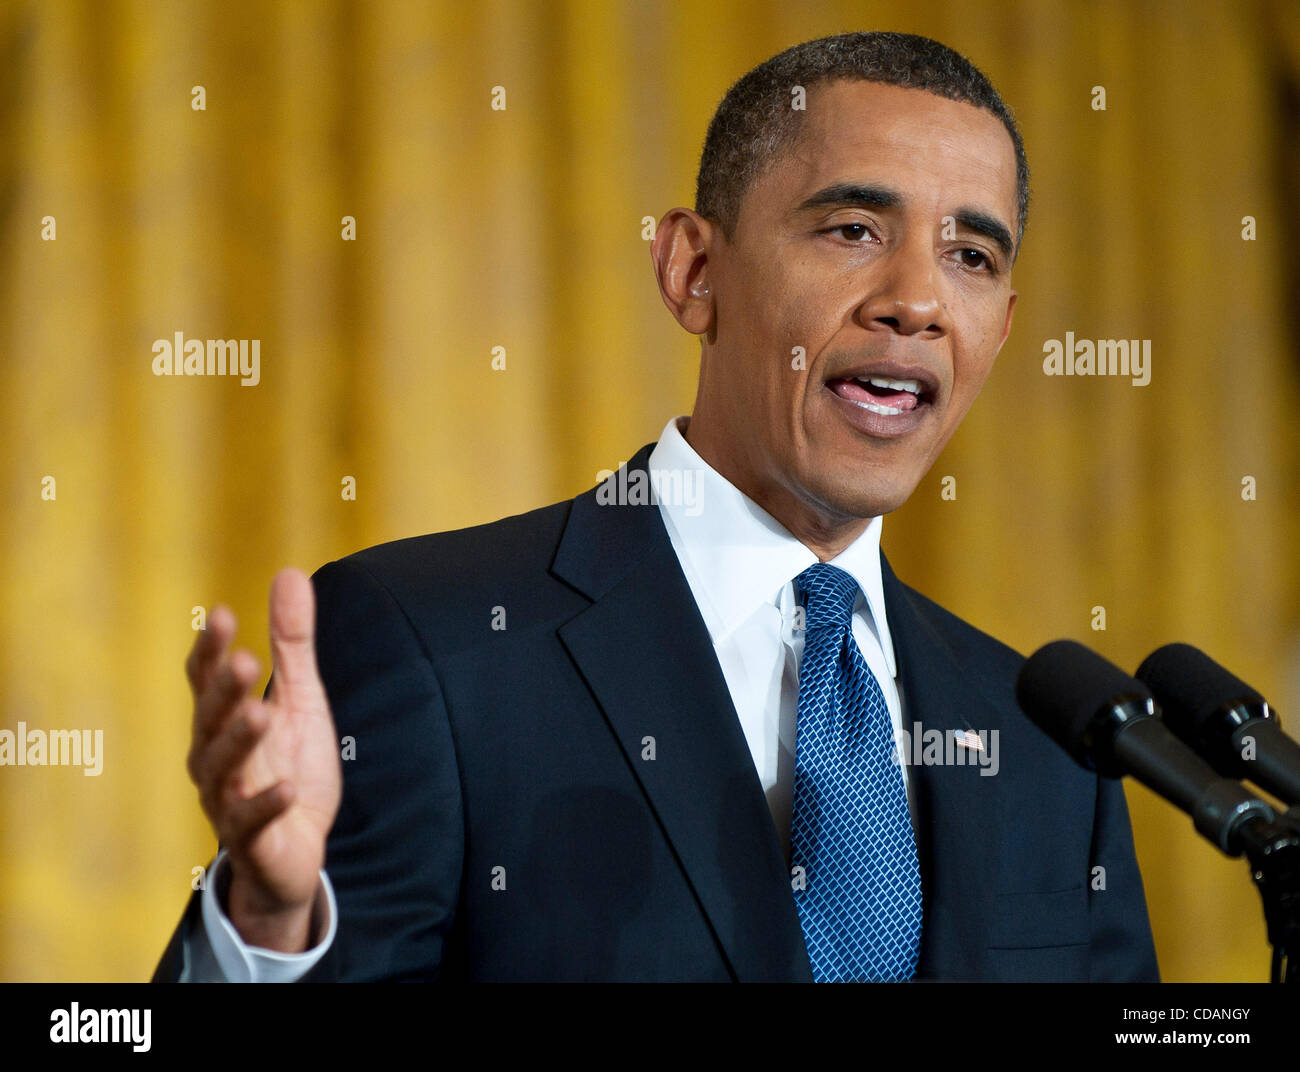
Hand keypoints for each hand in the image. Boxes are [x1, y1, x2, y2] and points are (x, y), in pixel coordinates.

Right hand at [185, 568, 342, 951]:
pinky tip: (287, 788)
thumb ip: (292, 644)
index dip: (209, 649)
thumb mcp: (299, 699)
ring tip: (262, 713)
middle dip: (223, 691)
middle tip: (244, 660)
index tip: (220, 614)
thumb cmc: (289, 765)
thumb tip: (289, 573)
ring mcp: (228, 799)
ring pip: (223, 768)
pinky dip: (267, 803)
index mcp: (222, 720)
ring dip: (239, 741)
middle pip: (210, 719)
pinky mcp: (250, 838)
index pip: (206, 680)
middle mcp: (214, 756)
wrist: (294, 850)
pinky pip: (251, 821)